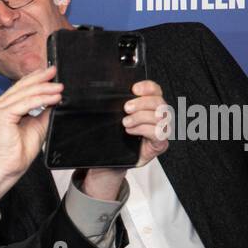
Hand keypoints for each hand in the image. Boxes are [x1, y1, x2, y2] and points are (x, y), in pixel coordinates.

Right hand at [0, 65, 62, 179]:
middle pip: (23, 86)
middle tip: (56, 73)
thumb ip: (43, 110)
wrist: (8, 167)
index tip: (52, 73)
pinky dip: (41, 100)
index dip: (37, 78)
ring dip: (45, 89)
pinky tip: (53, 98)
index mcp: (4, 105)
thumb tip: (55, 97)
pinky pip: (25, 103)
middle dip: (42, 79)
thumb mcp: (37, 124)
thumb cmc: (18, 151)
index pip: (22, 86)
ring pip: (26, 93)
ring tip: (59, 88)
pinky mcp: (2, 115)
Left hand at [79, 80, 171, 199]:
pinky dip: (144, 129)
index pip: (155, 90)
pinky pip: (158, 133)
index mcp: (149, 106)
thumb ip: (108, 104)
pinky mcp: (160, 143)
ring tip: (126, 123)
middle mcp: (159, 116)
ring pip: (160, 117)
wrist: (111, 161)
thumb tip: (86, 90)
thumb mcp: (110, 118)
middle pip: (159, 102)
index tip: (134, 89)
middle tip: (126, 108)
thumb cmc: (115, 137)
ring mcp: (161, 130)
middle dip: (142, 103)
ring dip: (140, 117)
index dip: (147, 87)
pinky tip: (131, 131)